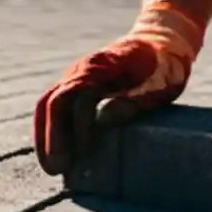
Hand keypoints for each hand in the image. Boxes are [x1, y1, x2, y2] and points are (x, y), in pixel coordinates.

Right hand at [34, 3, 202, 174]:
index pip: (69, 98)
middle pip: (51, 103)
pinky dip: (54, 129)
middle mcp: (81, 70)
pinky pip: (58, 107)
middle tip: (55, 170)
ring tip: (53, 168)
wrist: (162, 41)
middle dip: (50, 138)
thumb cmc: (164, 64)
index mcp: (99, 67)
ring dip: (47, 136)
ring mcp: (78, 77)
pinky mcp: (80, 86)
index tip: (75, 156)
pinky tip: (60, 152)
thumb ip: (134, 100)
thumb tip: (104, 120)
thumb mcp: (159, 84)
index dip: (67, 129)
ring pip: (49, 105)